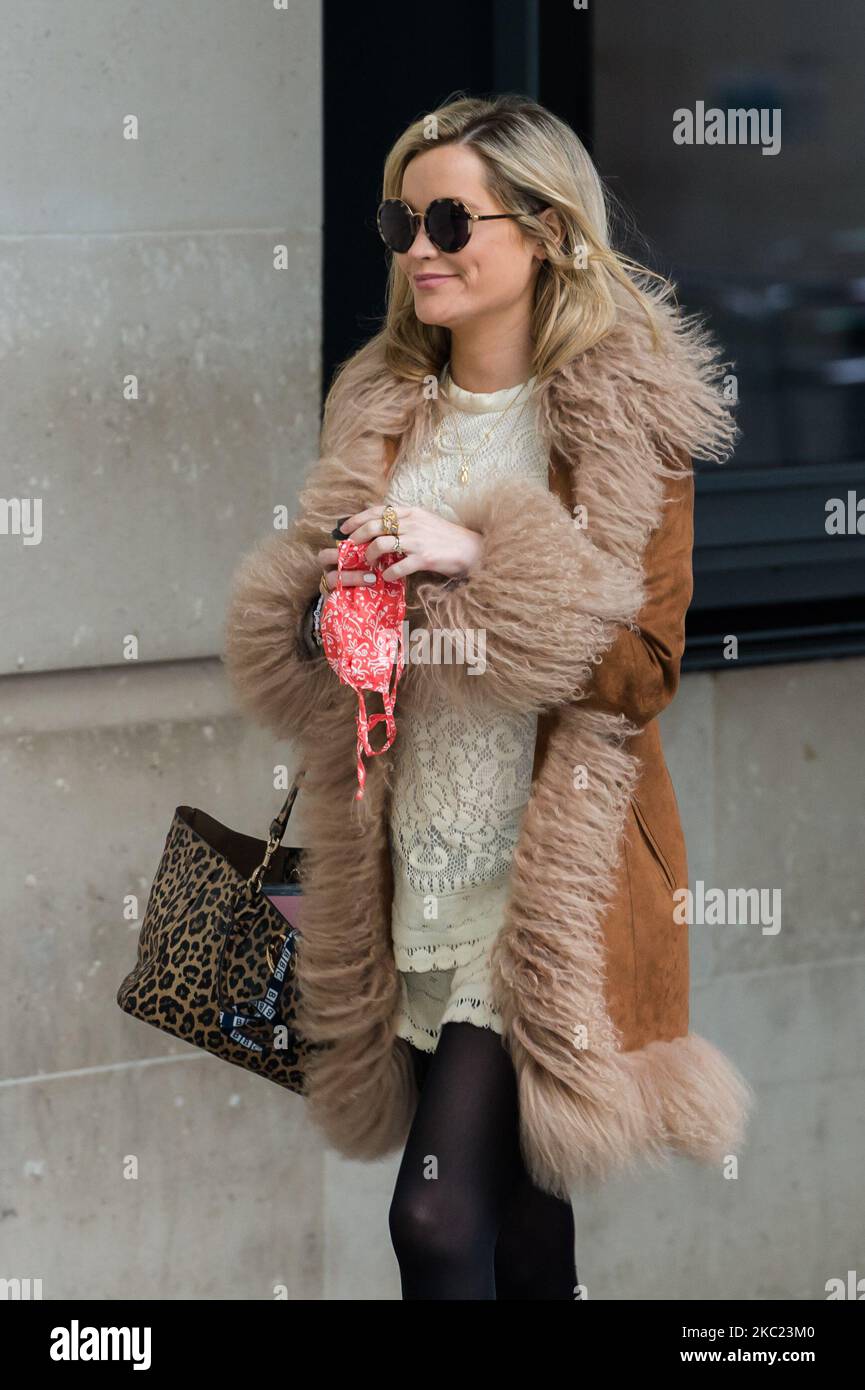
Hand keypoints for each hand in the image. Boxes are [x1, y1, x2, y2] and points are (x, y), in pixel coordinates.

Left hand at [332, 503, 481, 581]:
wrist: (472, 550)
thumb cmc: (447, 538)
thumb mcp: (425, 522)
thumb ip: (405, 522)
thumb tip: (382, 527)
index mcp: (411, 512)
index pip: (378, 511)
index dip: (357, 518)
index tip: (344, 528)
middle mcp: (412, 523)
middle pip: (375, 525)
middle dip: (357, 536)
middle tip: (350, 547)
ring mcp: (417, 540)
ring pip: (382, 544)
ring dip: (370, 555)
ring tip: (369, 563)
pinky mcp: (424, 558)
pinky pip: (397, 567)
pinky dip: (388, 573)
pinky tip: (387, 576)